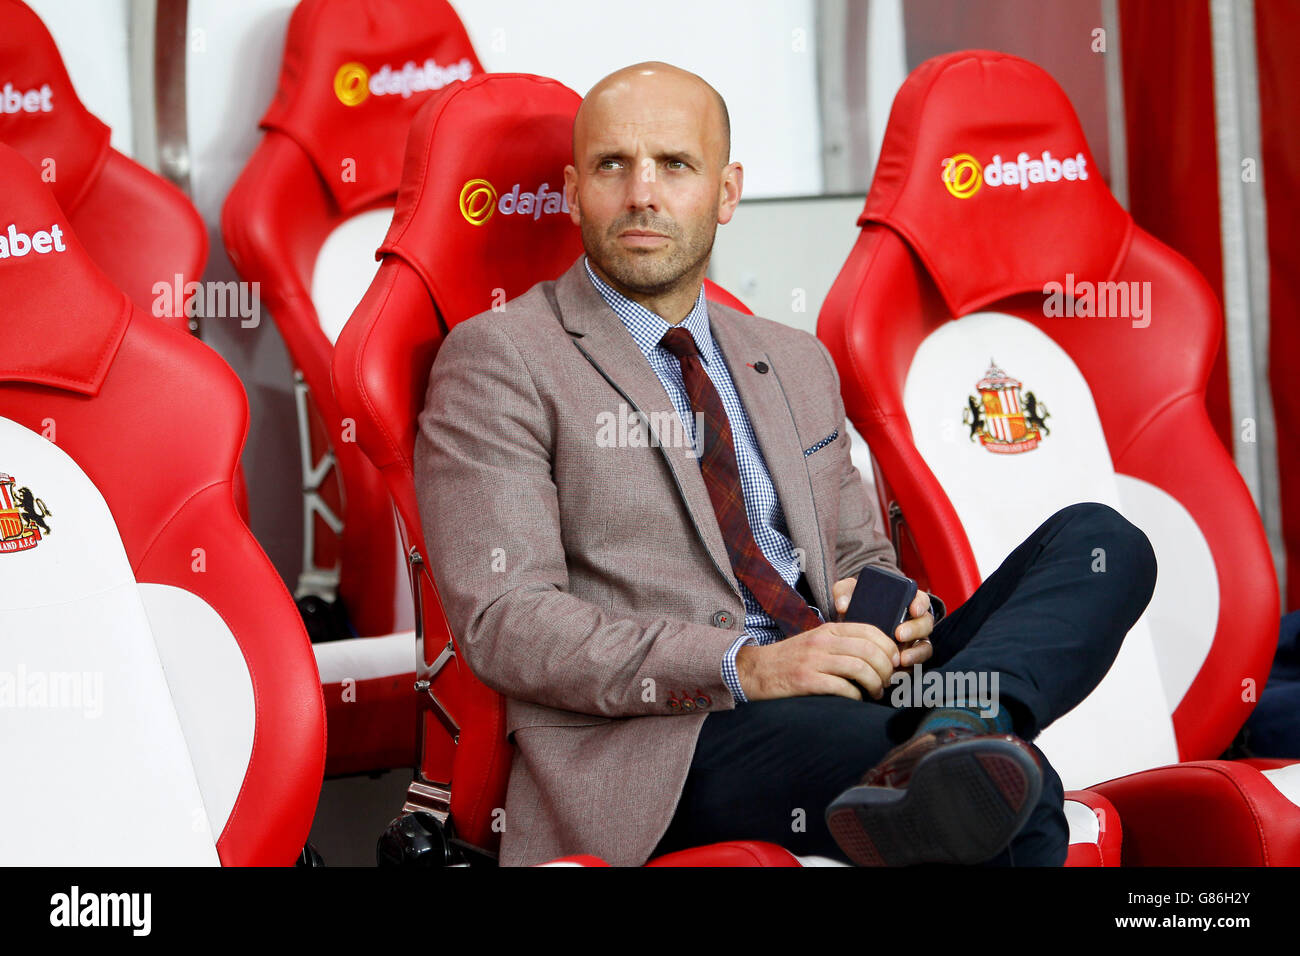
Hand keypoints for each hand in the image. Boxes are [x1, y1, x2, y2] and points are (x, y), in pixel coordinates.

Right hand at [735, 619, 900, 701]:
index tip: (895, 662)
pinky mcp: (806, 681)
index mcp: (827, 630)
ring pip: (860, 668)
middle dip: (886, 669)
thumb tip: (879, 657)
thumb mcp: (816, 643)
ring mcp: (813, 661)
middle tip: (888, 682)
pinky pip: (842, 687)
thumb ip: (842, 644)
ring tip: (875, 693)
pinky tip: (856, 700)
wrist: (755, 671)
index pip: (869, 630)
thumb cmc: (790, 660)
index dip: (889, 647)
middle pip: (869, 650)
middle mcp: (822, 642)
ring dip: (875, 684)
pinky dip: (856, 696)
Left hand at [833, 576, 935, 668]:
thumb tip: (843, 605)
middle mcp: (913, 622)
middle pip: (925, 624)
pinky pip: (915, 666)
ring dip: (916, 653)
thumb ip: (844, 592)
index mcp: (904, 602)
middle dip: (915, 629)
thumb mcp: (848, 595)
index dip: (920, 604)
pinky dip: (908, 669)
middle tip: (899, 634)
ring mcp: (913, 642)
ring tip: (901, 659)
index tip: (913, 609)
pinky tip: (896, 672)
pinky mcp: (907, 659)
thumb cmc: (854, 608)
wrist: (849, 634)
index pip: (920, 599)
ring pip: (924, 647)